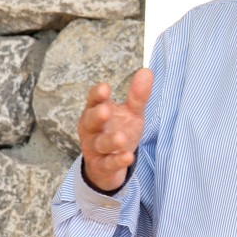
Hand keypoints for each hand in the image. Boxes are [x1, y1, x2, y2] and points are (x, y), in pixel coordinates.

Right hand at [77, 69, 152, 192]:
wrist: (110, 165)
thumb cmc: (118, 131)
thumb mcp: (131, 113)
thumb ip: (137, 95)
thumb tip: (147, 70)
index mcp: (96, 111)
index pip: (93, 101)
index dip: (97, 95)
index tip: (106, 88)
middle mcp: (91, 130)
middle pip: (90, 121)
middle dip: (96, 116)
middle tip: (105, 110)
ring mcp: (94, 149)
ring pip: (99, 144)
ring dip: (109, 141)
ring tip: (121, 138)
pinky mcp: (101, 166)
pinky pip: (108, 163)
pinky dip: (117, 160)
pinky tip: (128, 156)